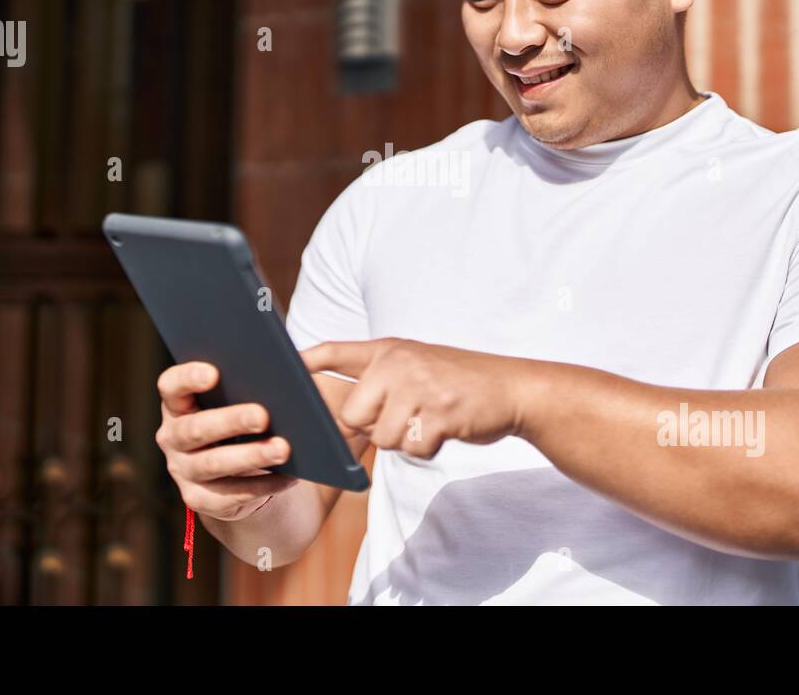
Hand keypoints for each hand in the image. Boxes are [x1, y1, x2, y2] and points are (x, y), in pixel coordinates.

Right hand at [155, 361, 299, 521]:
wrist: (239, 470)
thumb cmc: (244, 418)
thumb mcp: (248, 396)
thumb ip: (268, 376)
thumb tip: (307, 361)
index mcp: (179, 402)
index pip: (171, 386)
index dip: (188, 378)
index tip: (214, 373)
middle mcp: (174, 436)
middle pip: (196, 428)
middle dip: (231, 421)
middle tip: (263, 416)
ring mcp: (182, 470)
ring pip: (213, 464)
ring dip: (250, 456)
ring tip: (283, 449)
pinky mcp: (198, 498)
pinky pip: (230, 495)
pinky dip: (262, 486)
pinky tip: (288, 477)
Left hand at [299, 338, 529, 457]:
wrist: (512, 388)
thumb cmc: (459, 383)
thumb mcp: (418, 365)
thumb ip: (382, 380)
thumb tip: (345, 415)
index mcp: (390, 350)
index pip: (337, 351)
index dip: (308, 361)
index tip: (285, 367)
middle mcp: (399, 363)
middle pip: (352, 415)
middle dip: (375, 427)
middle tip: (408, 416)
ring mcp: (420, 386)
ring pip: (382, 437)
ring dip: (405, 440)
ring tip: (430, 419)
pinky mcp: (439, 413)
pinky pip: (412, 449)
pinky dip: (427, 448)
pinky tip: (446, 428)